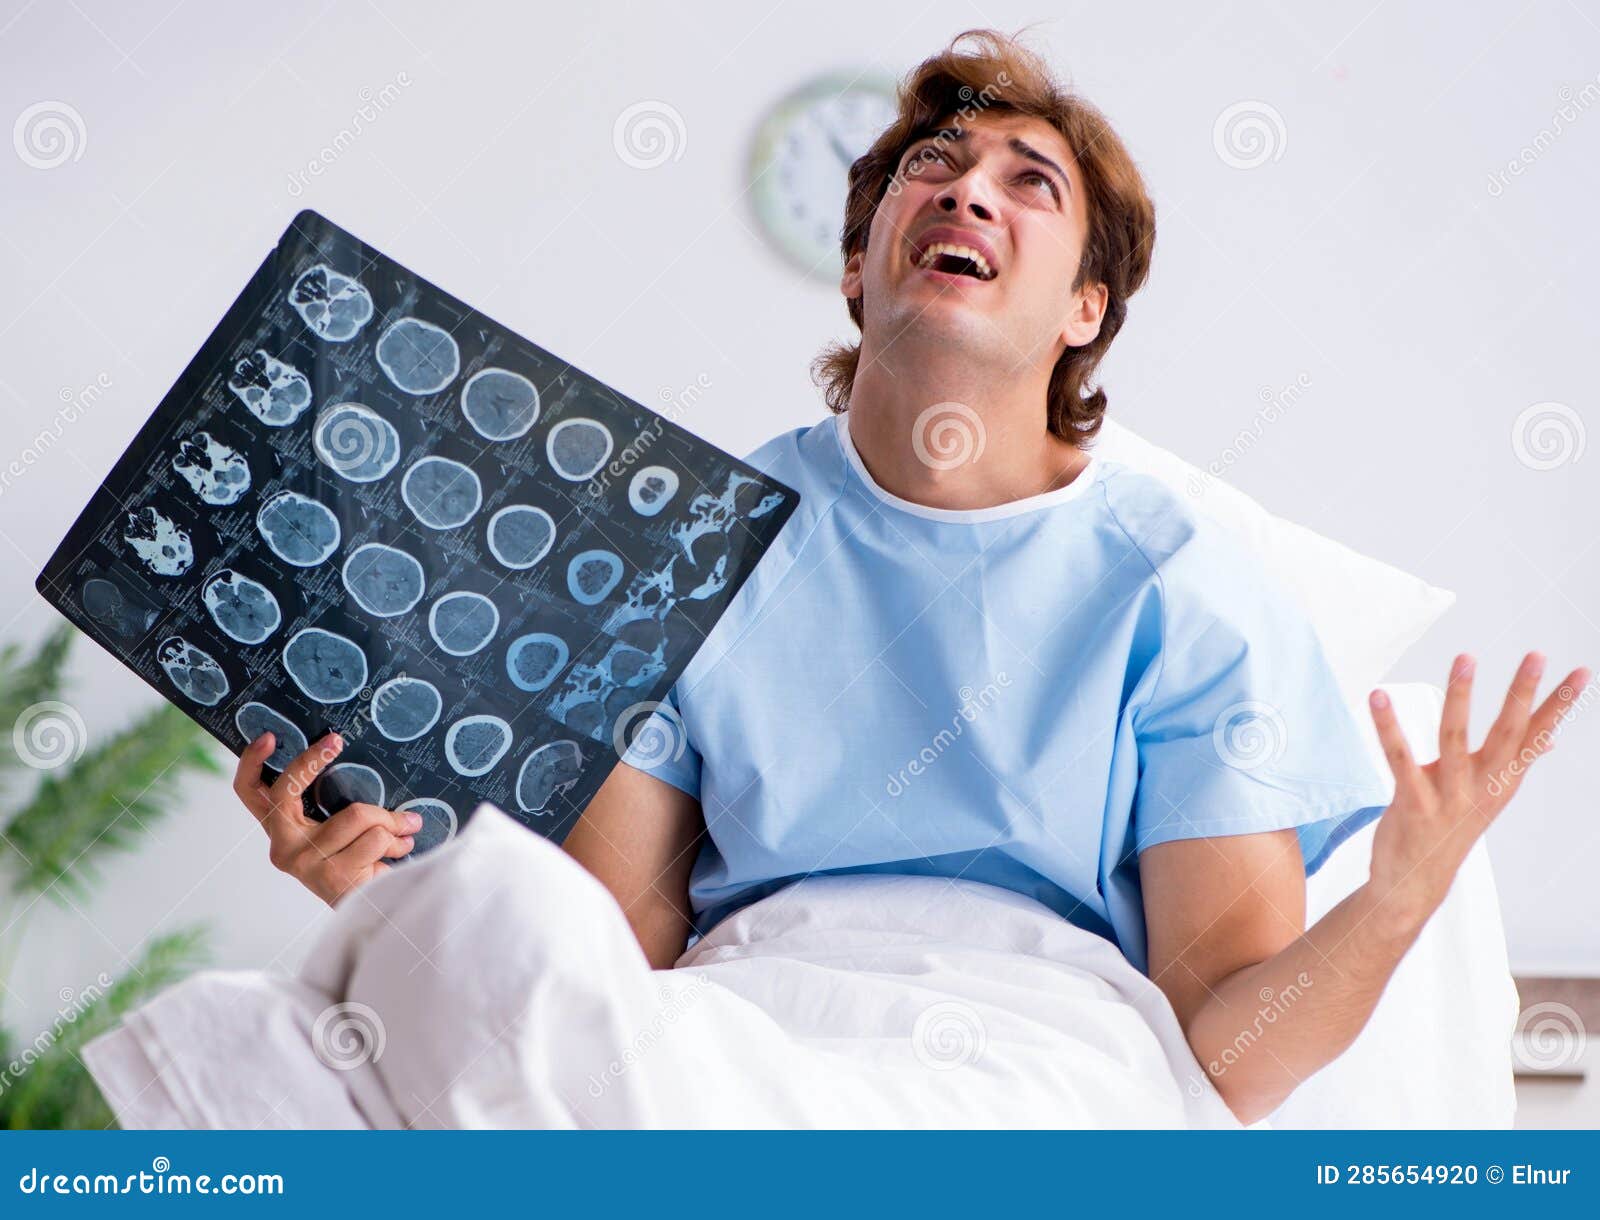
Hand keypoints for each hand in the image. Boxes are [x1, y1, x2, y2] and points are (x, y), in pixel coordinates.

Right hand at [232, 731, 420, 905]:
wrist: (376, 913)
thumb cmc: (361, 864)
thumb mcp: (344, 831)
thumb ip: (340, 806)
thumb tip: (360, 766)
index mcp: (282, 832)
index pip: (249, 794)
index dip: (251, 762)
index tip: (269, 736)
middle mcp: (283, 848)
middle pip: (286, 792)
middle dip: (310, 760)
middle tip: (336, 740)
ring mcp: (305, 863)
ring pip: (355, 814)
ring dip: (391, 820)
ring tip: (406, 830)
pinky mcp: (332, 876)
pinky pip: (376, 837)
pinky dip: (398, 841)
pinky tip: (401, 852)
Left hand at [1366, 651, 1590, 930]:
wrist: (1414, 883)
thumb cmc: (1451, 828)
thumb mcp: (1490, 795)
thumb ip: (1515, 763)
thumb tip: (1551, 738)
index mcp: (1503, 781)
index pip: (1539, 735)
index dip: (1560, 704)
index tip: (1583, 671)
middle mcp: (1484, 787)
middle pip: (1509, 734)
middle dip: (1523, 693)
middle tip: (1537, 654)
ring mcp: (1450, 796)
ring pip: (1456, 739)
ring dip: (1460, 697)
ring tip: (1466, 657)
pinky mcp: (1413, 802)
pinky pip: (1400, 758)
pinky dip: (1388, 727)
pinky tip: (1379, 696)